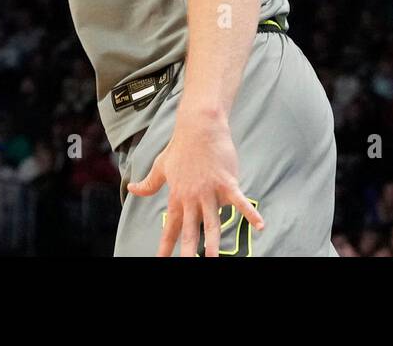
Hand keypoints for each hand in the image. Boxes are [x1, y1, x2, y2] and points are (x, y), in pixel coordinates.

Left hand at [126, 111, 264, 256]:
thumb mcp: (160, 166)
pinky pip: (240, 201)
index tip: (160, 260)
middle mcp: (193, 197)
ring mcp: (210, 190)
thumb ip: (149, 183)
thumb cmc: (180, 146)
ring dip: (213, 242)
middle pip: (191, 230)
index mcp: (178, 196)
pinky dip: (250, 214)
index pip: (171, 226)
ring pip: (213, 221)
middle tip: (187, 265)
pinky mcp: (226, 182)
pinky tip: (261, 226)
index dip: (165, 245)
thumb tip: (132, 189)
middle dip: (188, 251)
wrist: (199, 126)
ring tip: (213, 258)